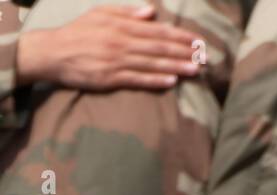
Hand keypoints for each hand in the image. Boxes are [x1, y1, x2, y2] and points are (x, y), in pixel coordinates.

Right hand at [15, 5, 200, 90]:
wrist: (52, 53)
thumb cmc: (78, 33)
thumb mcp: (99, 14)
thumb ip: (126, 13)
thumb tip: (151, 12)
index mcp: (120, 26)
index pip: (156, 31)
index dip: (179, 36)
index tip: (198, 40)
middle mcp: (120, 42)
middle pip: (158, 47)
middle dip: (184, 51)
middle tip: (205, 56)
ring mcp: (116, 61)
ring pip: (152, 63)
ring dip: (176, 66)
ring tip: (195, 69)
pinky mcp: (110, 78)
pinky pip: (137, 79)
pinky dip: (155, 80)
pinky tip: (172, 81)